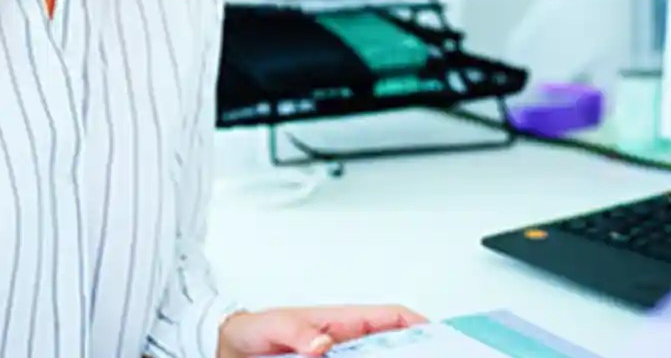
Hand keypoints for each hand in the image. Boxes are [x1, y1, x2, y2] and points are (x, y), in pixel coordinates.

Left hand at [217, 304, 427, 356]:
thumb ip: (297, 332)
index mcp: (341, 320)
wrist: (232, 348)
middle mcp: (346, 341)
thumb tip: (323, 342)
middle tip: (435, 357)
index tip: (438, 334)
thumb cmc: (254, 330)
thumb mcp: (274, 327)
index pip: (389, 316)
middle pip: (393, 345)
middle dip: (417, 350)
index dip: (417, 323)